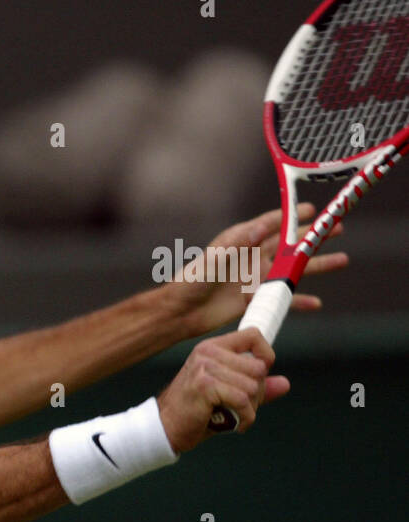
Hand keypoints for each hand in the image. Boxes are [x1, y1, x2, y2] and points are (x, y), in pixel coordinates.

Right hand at [157, 328, 285, 452]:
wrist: (165, 428)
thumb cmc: (195, 411)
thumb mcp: (227, 394)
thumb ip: (255, 387)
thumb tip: (285, 384)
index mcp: (212, 348)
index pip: (253, 335)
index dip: (265, 355)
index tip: (260, 375)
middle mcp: (207, 353)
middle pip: (258, 367)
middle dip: (257, 393)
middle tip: (239, 406)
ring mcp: (205, 368)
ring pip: (253, 386)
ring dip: (249, 408)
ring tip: (233, 415)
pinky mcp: (205, 386)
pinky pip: (243, 400)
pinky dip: (245, 417)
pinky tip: (234, 424)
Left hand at [165, 204, 349, 336]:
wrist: (180, 311)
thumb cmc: (192, 280)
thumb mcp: (215, 256)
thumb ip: (239, 241)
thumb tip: (263, 227)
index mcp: (241, 241)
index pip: (272, 224)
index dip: (292, 216)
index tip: (313, 209)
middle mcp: (252, 257)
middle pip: (289, 245)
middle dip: (313, 237)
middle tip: (338, 228)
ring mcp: (255, 279)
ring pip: (293, 271)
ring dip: (316, 265)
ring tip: (342, 260)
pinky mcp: (255, 299)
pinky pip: (282, 299)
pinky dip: (298, 301)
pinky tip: (316, 303)